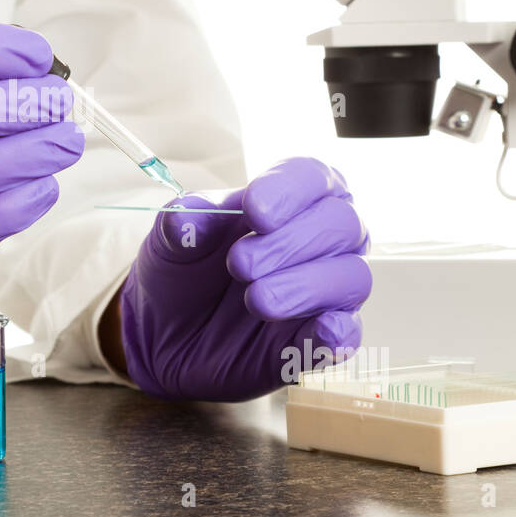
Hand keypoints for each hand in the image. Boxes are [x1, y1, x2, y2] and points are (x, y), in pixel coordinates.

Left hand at [118, 157, 370, 400]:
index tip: (255, 212)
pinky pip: (348, 334)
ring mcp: (322, 292)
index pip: (314, 177)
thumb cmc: (181, 271)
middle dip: (290, 243)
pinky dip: (338, 332)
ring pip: (352, 277)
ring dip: (305, 286)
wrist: (164, 334)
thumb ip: (182, 221)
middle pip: (342, 224)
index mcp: (287, 202)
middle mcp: (317, 242)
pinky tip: (319, 332)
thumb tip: (188, 217)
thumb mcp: (171, 239)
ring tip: (255, 299)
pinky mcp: (316, 339)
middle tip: (239, 264)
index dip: (291, 190)